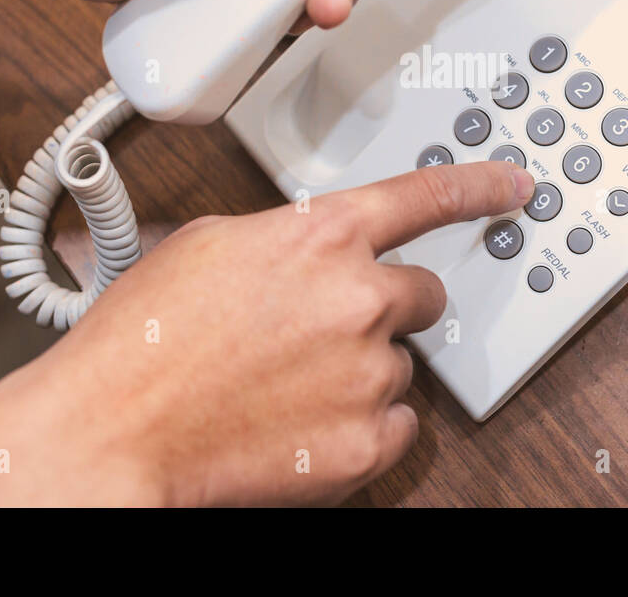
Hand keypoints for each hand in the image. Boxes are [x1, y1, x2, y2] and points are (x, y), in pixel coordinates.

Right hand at [0, 161, 534, 506]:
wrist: (113, 431)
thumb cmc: (141, 342)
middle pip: (421, 294)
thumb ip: (280, 237)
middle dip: (385, 307)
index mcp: (319, 237)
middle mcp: (357, 298)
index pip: (424, 198)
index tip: (514, 186)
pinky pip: (395, 425)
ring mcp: (367, 372)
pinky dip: (359, 425)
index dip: (478, 188)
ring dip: (360, 371)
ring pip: (398, 364)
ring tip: (285, 383)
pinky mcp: (366, 441)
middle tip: (326, 329)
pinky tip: (301, 422)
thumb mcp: (207, 246)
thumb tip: (304, 248)